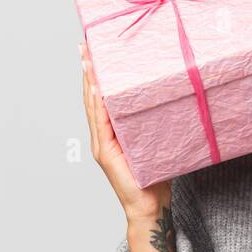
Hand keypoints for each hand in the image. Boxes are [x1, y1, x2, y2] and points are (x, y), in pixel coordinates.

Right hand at [80, 40, 170, 222]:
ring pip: (93, 107)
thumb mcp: (153, 144)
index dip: (96, 75)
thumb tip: (165, 101)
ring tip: (87, 59)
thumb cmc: (155, 178)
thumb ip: (151, 125)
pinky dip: (98, 105)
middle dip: (89, 71)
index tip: (94, 51)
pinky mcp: (106, 153)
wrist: (150, 206)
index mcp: (110, 134)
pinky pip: (101, 124)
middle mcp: (101, 137)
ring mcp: (101, 145)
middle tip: (86, 45)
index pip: (100, 99)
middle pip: (92, 98)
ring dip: (89, 82)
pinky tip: (96, 88)